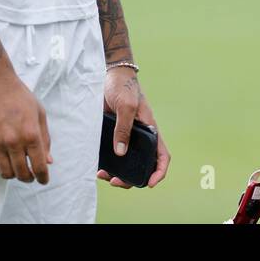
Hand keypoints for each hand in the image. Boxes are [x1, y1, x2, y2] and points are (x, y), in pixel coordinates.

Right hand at [0, 61, 50, 183]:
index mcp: (31, 134)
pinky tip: (1, 162)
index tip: (43, 180)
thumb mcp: (40, 114)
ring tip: (16, 169)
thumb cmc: (19, 96)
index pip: (39, 165)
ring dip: (12, 175)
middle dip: (29, 178)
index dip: (43, 177)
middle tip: (30, 176)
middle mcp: (14, 141)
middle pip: (22, 173)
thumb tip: (48, 161)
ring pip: (5, 172)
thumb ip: (45, 139)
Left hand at [98, 65, 169, 188]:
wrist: (109, 76)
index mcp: (150, 131)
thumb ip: (123, 129)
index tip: (150, 184)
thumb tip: (120, 153)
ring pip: (126, 163)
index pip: (162, 155)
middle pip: (142, 165)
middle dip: (132, 179)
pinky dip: (107, 164)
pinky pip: (112, 155)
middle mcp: (140, 137)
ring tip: (103, 175)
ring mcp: (126, 137)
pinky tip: (98, 167)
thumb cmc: (123, 87)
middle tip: (115, 181)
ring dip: (117, 174)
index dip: (159, 171)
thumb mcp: (126, 106)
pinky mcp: (113, 136)